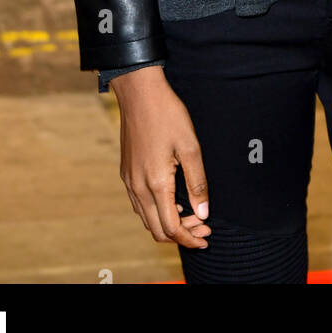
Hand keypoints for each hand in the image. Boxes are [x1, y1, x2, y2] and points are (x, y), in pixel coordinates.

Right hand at [111, 66, 210, 248]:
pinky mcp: (126, 172)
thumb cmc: (167, 115)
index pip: (172, 228)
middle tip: (202, 229)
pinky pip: (139, 204)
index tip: (206, 239)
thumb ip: (197, 182)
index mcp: (156, 183)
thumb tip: (203, 213)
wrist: (139, 93)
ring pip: (146, 219)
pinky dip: (155, 212)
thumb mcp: (190, 146)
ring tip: (190, 216)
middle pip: (156, 230)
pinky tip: (171, 201)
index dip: (190, 238)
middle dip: (181, 236)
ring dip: (167, 225)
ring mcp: (129, 181)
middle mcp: (138, 187)